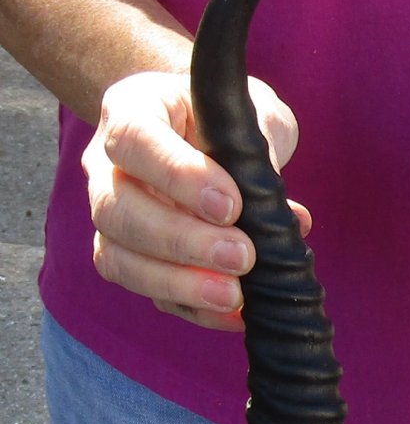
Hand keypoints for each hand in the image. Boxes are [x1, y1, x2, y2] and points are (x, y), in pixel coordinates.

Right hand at [82, 71, 308, 330]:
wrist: (206, 130)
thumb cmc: (228, 119)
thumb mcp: (252, 112)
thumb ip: (262, 152)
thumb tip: (288, 218)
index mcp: (133, 111)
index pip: (133, 139)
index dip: (178, 176)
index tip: (231, 205)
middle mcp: (107, 166)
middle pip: (117, 211)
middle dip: (182, 242)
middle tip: (242, 256)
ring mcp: (113, 216)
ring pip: (119, 259)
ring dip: (178, 284)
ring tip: (235, 295)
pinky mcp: (132, 258)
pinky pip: (147, 292)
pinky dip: (192, 308)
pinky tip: (236, 313)